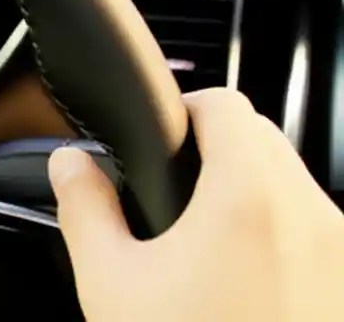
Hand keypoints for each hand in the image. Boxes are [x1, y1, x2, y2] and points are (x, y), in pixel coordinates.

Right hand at [50, 88, 343, 321]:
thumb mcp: (111, 284)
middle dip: (216, 152)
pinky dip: (281, 236)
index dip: (183, 110)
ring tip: (207, 249)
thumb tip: (69, 164)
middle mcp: (313, 215)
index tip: (160, 139)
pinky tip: (243, 282)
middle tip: (173, 197)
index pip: (225, 103)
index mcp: (249, 197)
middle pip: (263, 140)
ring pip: (294, 186)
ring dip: (251, 195)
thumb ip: (85, 208)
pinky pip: (317, 232)